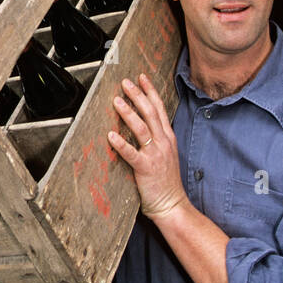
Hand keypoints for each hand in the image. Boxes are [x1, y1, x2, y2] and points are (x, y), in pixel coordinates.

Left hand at [108, 73, 186, 219]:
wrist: (172, 204)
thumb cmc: (166, 181)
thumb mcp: (166, 154)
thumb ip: (156, 138)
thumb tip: (143, 123)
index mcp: (168, 137)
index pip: (159, 108)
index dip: (150, 91)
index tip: (141, 78)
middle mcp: (163, 142)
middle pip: (150, 113)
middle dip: (138, 95)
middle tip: (125, 83)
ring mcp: (155, 155)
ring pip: (142, 128)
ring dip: (129, 113)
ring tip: (117, 101)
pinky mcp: (146, 169)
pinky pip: (132, 154)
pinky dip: (121, 143)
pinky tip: (111, 135)